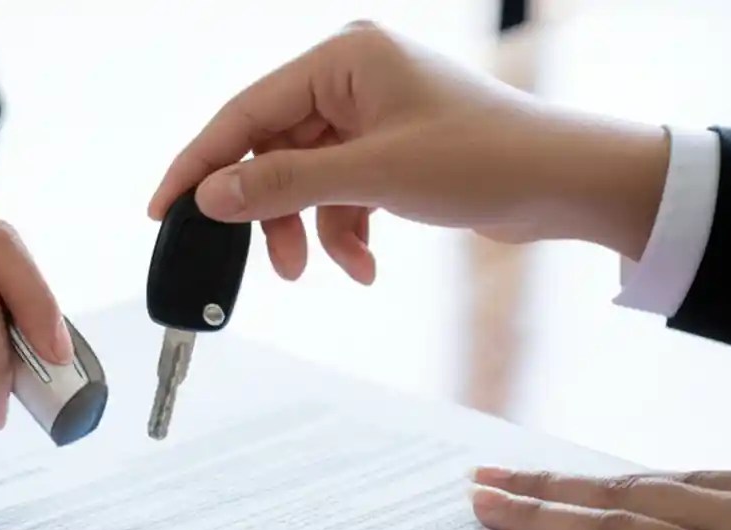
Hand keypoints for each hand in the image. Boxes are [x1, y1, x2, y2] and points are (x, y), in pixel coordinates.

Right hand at [149, 21, 669, 283]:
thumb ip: (283, 187)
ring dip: (306, 229)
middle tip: (267, 262)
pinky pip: (337, 192)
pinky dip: (343, 230)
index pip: (246, 112)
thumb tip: (211, 196)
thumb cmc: (486, 159)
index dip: (201, 163)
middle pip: (271, 151)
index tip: (165, 209)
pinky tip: (363, 262)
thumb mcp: (372, 176)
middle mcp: (351, 79)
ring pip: (301, 179)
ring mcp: (368, 114)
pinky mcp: (385, 149)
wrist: (565, 185)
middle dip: (270, 213)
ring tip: (319, 269)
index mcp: (344, 59)